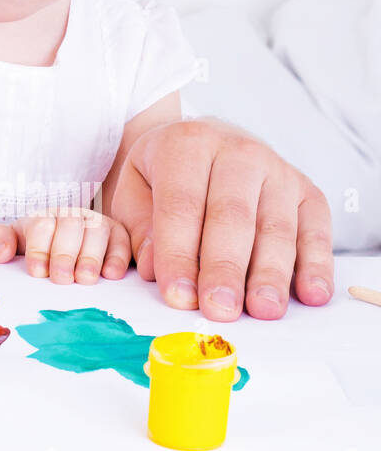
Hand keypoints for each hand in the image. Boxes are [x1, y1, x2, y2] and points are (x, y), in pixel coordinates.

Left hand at [0, 208, 131, 283]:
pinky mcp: (118, 236)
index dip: (38, 249)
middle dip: (64, 253)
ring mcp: (96, 224)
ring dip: (91, 256)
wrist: (61, 252)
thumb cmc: (35, 251)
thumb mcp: (12, 244)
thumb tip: (1, 252)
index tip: (37, 272)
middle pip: (70, 226)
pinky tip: (111, 275)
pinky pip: (122, 241)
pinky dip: (118, 257)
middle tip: (61, 278)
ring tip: (85, 279)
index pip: (41, 226)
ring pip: (98, 231)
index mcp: (43, 218)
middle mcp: (71, 217)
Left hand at [109, 118, 333, 320]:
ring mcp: (277, 170)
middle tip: (220, 309)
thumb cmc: (164, 175)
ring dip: (270, 273)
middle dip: (225, 268)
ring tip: (262, 310)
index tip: (178, 297)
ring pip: (275, 227)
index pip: (181, 206)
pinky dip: (316, 264)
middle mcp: (236, 152)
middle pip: (231, 217)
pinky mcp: (307, 191)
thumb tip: (153, 269)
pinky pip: (316, 229)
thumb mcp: (133, 190)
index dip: (178, 254)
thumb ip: (137, 230)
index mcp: (185, 144)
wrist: (205, 141)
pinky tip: (310, 294)